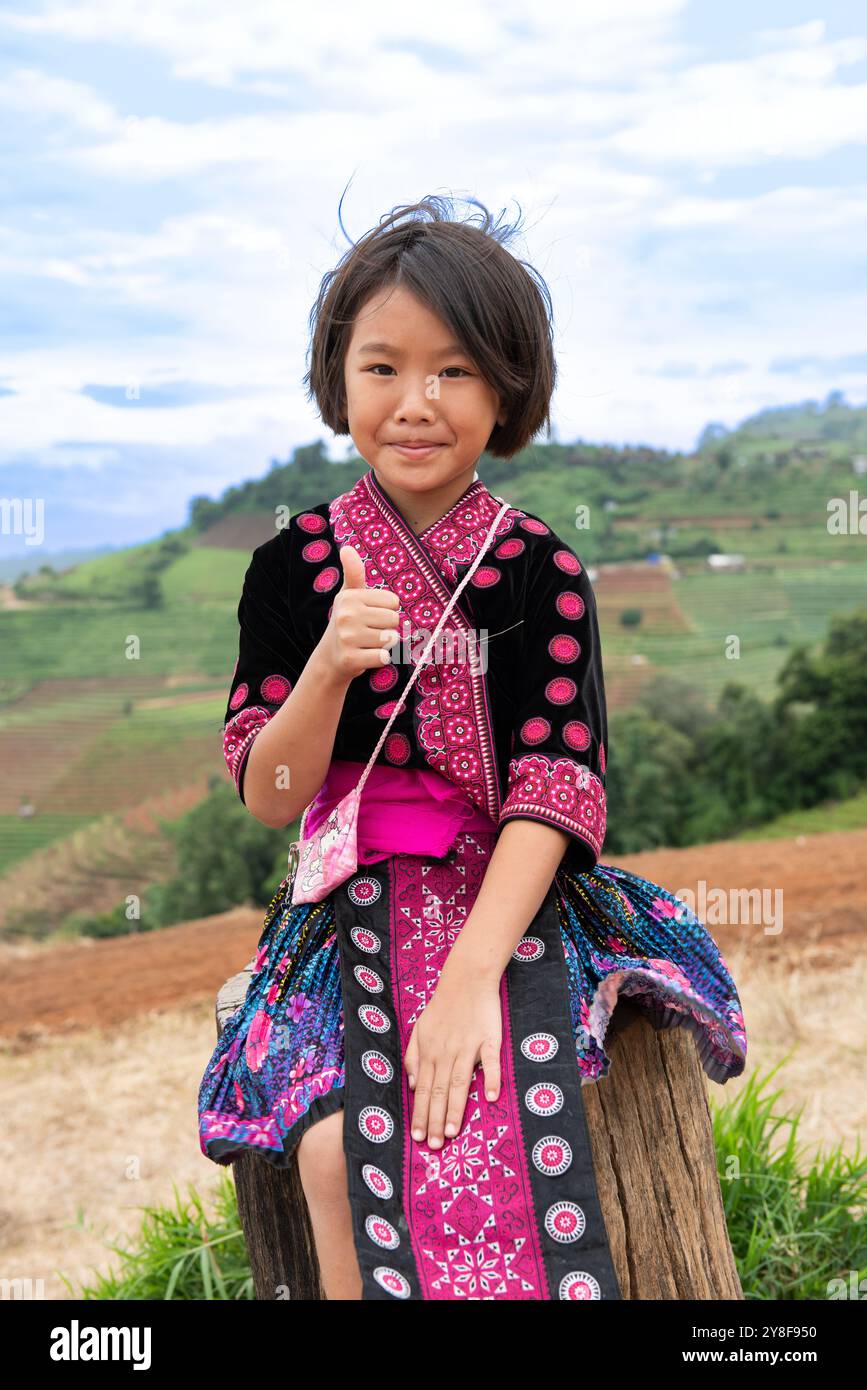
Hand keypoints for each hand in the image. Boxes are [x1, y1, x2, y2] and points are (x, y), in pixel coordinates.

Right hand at [317, 545, 401, 680]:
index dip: (387, 610)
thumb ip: (354, 572)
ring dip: (384, 644)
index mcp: (350, 597)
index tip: (370, 615)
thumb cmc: (347, 621)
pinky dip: (381, 658)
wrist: (330, 657)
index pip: (393, 601)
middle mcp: (346, 615)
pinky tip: (367, 656)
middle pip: (394, 619)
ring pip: (391, 638)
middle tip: (368, 631)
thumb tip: (347, 548)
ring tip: (367, 643)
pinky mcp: (351, 659)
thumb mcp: (349, 595)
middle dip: (387, 627)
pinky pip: (383, 657)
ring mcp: (347, 638)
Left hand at [403, 971, 502, 1148]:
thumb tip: (412, 1084)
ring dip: (456, 1108)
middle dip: (435, 1120)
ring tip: (452, 1132)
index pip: (424, 1090)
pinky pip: (490, 1060)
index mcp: (429, 1052)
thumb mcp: (419, 1029)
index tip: (418, 1137)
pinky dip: (491, 1077)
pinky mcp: (488, 1038)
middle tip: (433, 1145)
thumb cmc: (442, 1007)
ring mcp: (468, 1046)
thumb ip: (413, 1056)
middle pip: (439, 1091)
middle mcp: (446, 1052)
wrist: (466, 979)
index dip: (421, 1114)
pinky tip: (491, 1097)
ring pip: (459, 1082)